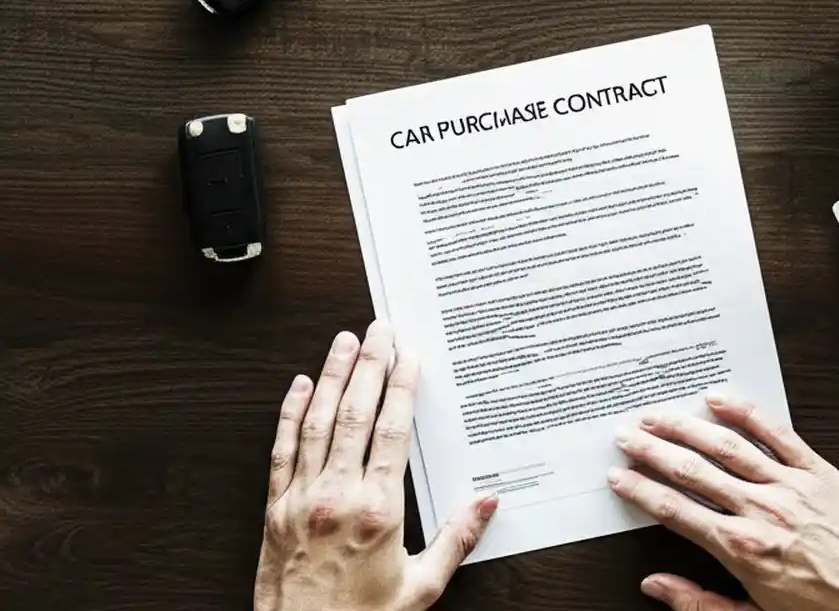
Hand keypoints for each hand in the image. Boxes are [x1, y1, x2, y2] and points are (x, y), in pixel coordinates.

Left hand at [254, 321, 498, 610]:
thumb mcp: (421, 587)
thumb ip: (457, 540)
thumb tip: (488, 502)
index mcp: (379, 511)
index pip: (392, 431)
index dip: (401, 387)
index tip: (408, 356)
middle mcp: (337, 496)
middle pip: (356, 414)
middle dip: (370, 366)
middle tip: (379, 329)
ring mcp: (301, 500)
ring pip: (317, 422)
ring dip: (333, 377)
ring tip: (344, 341)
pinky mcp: (274, 510)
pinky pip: (281, 450)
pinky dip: (290, 413)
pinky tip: (300, 386)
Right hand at [608, 393, 838, 610]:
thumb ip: (700, 603)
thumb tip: (655, 585)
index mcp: (742, 550)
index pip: (675, 510)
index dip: (641, 490)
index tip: (619, 476)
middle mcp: (762, 511)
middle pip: (692, 470)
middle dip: (653, 450)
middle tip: (626, 435)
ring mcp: (791, 486)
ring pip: (727, 446)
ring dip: (687, 426)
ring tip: (660, 414)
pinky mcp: (820, 472)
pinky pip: (777, 433)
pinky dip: (746, 413)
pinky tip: (722, 399)